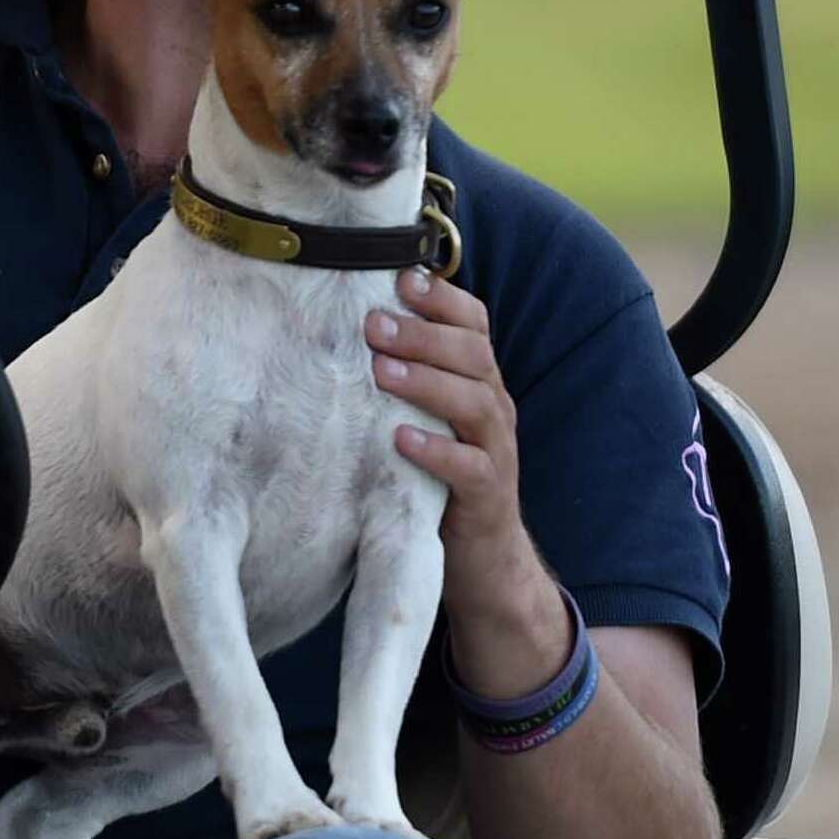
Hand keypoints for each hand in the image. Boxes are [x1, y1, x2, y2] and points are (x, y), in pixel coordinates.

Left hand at [365, 266, 570, 692]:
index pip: (473, 324)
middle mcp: (493, 408)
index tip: (400, 277)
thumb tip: (342, 324)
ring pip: (475, 403)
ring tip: (381, 369)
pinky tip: (400, 440)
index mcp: (478, 381)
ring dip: (428, 382)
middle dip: (423, 332)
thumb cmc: (437, 477)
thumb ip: (402, 375)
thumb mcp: (424, 417)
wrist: (484, 561)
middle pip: (472, 354)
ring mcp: (496, 451)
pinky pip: (469, 468)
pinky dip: (437, 452)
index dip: (442, 298)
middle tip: (374, 321)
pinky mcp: (488, 497)